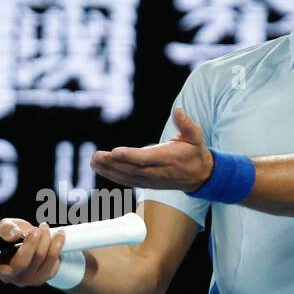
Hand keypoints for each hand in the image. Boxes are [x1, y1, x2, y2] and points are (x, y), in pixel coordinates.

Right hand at [0, 219, 66, 285]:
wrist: (33, 240)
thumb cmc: (15, 235)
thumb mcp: (7, 227)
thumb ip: (6, 228)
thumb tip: (15, 234)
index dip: (1, 272)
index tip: (6, 268)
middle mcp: (11, 277)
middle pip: (22, 263)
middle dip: (31, 243)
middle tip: (36, 229)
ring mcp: (28, 280)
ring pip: (40, 259)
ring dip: (45, 239)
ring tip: (45, 227)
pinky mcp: (44, 277)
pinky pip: (53, 260)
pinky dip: (57, 244)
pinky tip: (58, 235)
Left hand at [89, 106, 213, 189]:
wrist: (200, 176)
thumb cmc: (194, 152)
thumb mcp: (195, 136)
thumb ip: (186, 123)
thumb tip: (178, 110)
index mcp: (167, 158)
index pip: (145, 158)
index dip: (130, 156)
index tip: (115, 152)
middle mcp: (156, 172)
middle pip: (131, 169)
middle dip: (112, 163)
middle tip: (95, 156)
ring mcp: (150, 180)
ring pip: (126, 176)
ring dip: (108, 170)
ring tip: (93, 162)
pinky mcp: (146, 183)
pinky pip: (127, 181)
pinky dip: (112, 176)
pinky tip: (100, 169)